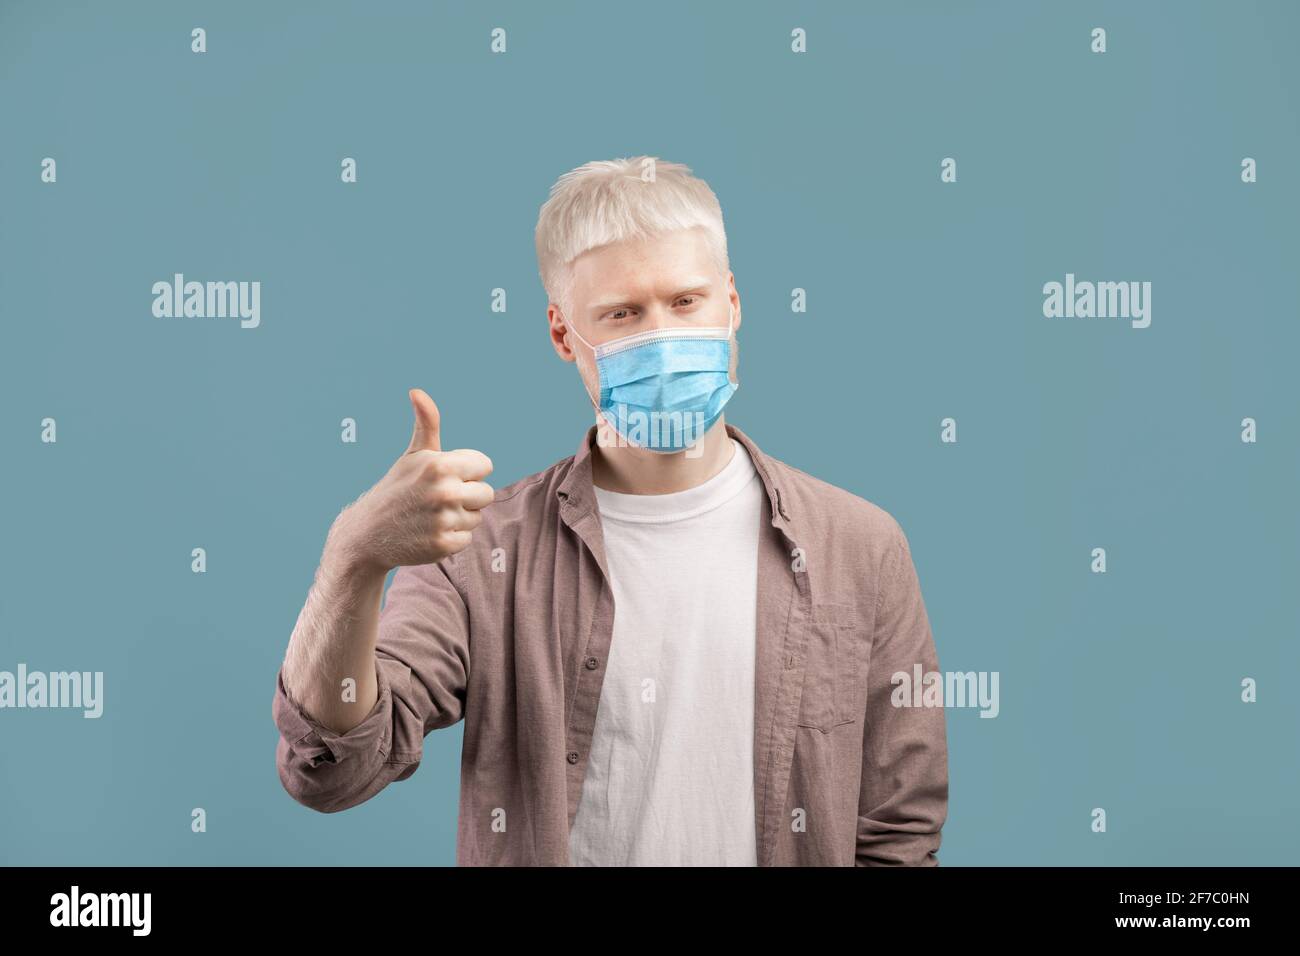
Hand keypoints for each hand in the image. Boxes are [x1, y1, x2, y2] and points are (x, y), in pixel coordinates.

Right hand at [328, 389, 493, 575]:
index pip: (485, 465)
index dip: (467, 471)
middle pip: (486, 493)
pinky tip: (429, 532)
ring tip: (430, 515)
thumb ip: (426, 424)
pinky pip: (467, 538)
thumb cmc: (397, 487)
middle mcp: (444, 491)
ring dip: (459, 517)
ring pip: (477, 516)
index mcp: (440, 464)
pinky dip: (451, 537)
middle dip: (466, 495)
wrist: (368, 533)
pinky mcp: (443, 545)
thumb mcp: (413, 454)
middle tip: (437, 499)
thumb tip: (417, 391)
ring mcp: (444, 520)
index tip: (445, 477)